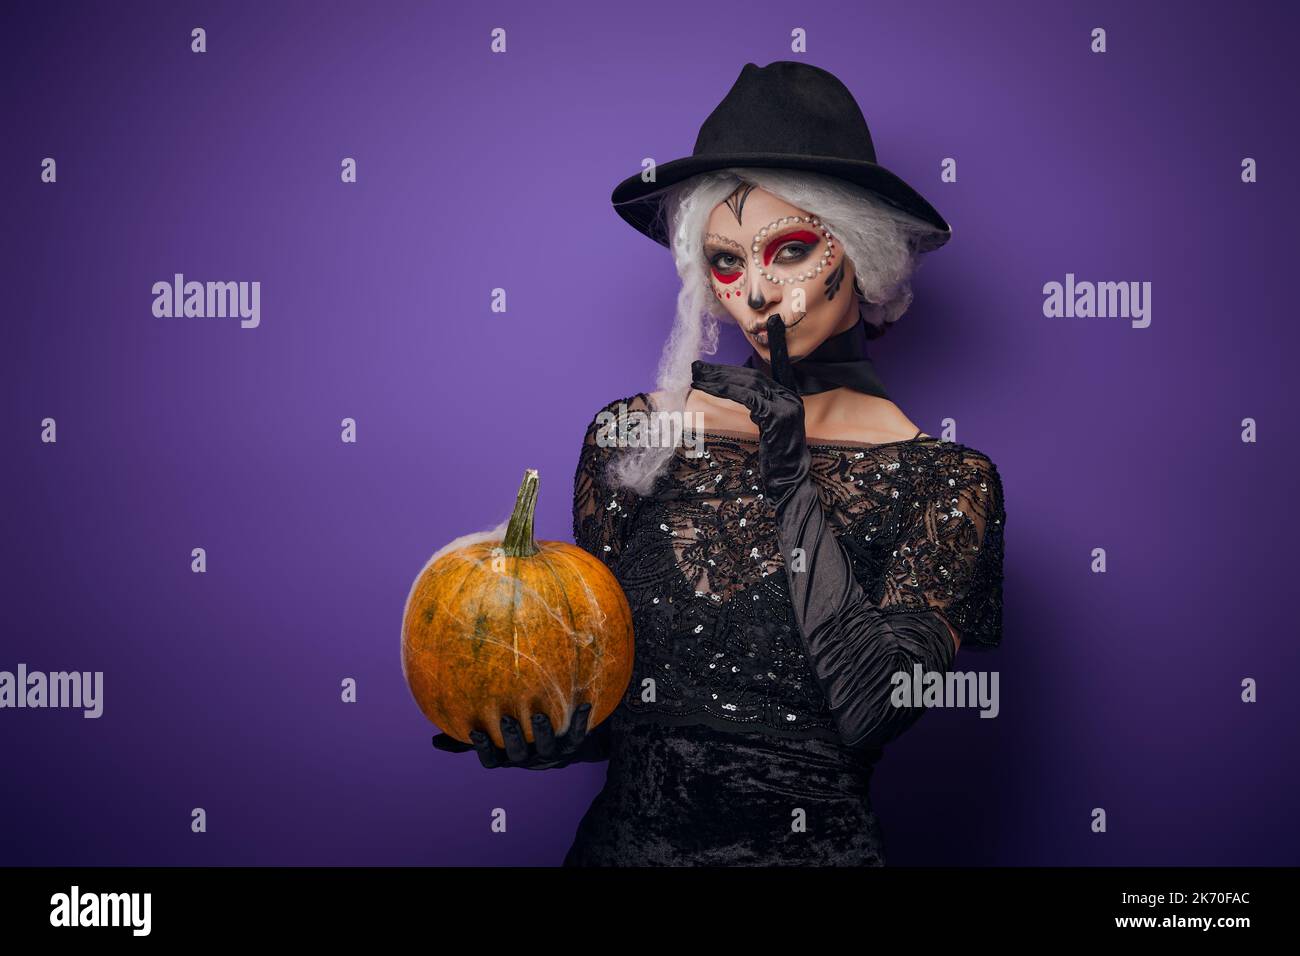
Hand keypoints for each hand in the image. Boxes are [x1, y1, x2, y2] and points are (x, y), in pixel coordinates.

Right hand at [431, 702, 596, 770]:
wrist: (569, 745)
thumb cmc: (524, 737)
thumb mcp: (497, 738)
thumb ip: (467, 740)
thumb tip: (433, 741)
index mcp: (509, 756)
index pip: (492, 761)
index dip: (485, 750)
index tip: (476, 732)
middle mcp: (529, 758)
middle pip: (518, 755)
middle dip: (513, 739)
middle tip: (507, 720)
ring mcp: (552, 753)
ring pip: (547, 747)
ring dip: (543, 733)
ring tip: (541, 717)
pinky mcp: (574, 745)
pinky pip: (578, 734)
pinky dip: (580, 721)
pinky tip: (584, 704)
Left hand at [691, 315, 809, 507]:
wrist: (789, 483)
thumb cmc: (773, 459)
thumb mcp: (764, 428)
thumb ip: (755, 408)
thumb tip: (729, 393)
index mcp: (788, 397)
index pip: (770, 367)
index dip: (761, 350)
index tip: (755, 330)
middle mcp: (790, 398)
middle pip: (751, 376)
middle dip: (721, 372)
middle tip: (696, 368)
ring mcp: (787, 407)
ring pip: (748, 384)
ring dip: (718, 380)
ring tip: (696, 378)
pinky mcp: (779, 418)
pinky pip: (749, 398)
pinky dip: (729, 391)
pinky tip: (711, 389)